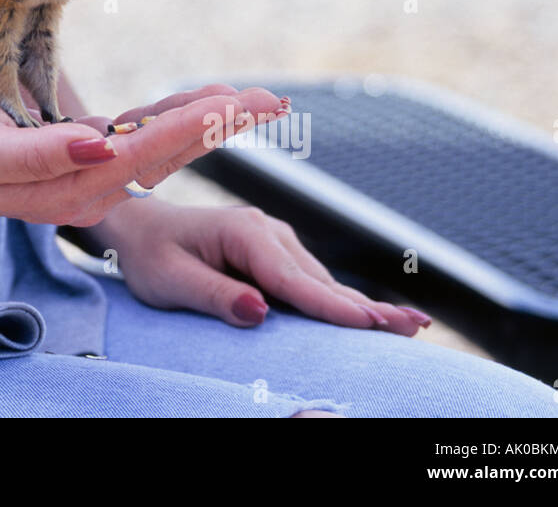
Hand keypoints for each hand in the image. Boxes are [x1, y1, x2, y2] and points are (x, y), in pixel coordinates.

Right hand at [0, 83, 290, 228]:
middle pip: (163, 157)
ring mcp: (85, 177)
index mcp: (63, 193)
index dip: (185, 130)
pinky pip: (138, 139)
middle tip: (270, 100)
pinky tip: (202, 104)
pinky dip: (174, 119)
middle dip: (217, 127)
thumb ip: (37, 157)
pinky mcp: (81, 159)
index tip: (227, 107)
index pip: (138, 157)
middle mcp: (84, 191)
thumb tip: (99, 146)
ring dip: (206, 122)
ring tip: (255, 100)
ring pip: (158, 149)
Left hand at [90, 199, 431, 335]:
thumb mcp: (170, 281)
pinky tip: (374, 319)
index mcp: (245, 232)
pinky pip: (313, 285)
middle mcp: (269, 232)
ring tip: (409, 327)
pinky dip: (342, 303)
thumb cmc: (152, 256)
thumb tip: (260, 312)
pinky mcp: (279, 256)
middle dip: (367, 307)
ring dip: (361, 307)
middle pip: (321, 281)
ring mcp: (278, 242)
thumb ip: (214, 296)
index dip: (333, 307)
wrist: (141, 230)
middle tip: (416, 327)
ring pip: (322, 284)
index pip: (294, 280)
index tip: (372, 325)